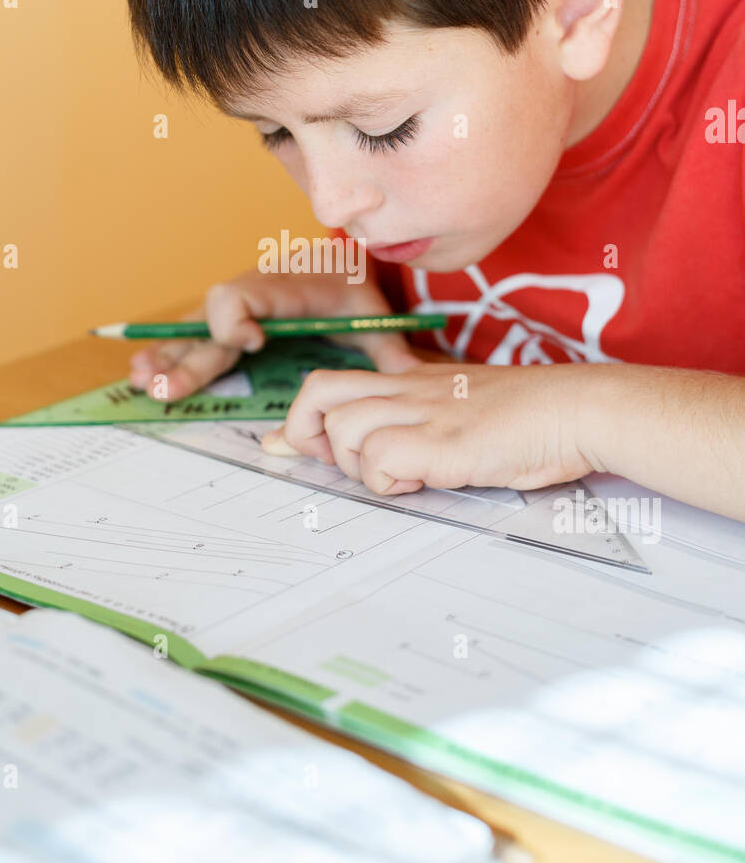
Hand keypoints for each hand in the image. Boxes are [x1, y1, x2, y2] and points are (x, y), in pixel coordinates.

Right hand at [127, 268, 417, 400]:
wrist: (334, 262)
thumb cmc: (348, 286)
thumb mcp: (372, 312)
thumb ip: (389, 348)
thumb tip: (418, 377)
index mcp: (279, 286)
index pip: (242, 293)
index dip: (237, 318)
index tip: (252, 344)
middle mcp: (247, 295)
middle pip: (208, 325)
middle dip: (187, 357)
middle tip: (165, 388)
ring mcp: (232, 310)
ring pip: (192, 333)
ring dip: (167, 357)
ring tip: (141, 381)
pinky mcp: (226, 323)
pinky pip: (193, 337)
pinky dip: (169, 354)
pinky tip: (143, 373)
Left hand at [261, 361, 607, 494]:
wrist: (579, 408)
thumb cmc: (529, 418)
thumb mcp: (462, 407)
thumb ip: (417, 420)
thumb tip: (381, 451)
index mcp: (410, 380)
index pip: (328, 383)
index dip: (295, 420)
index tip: (283, 446)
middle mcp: (409, 389)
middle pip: (318, 395)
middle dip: (311, 437)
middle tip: (351, 465)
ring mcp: (425, 413)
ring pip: (345, 430)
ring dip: (362, 465)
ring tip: (405, 475)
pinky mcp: (444, 442)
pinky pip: (383, 460)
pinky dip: (393, 482)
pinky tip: (428, 482)